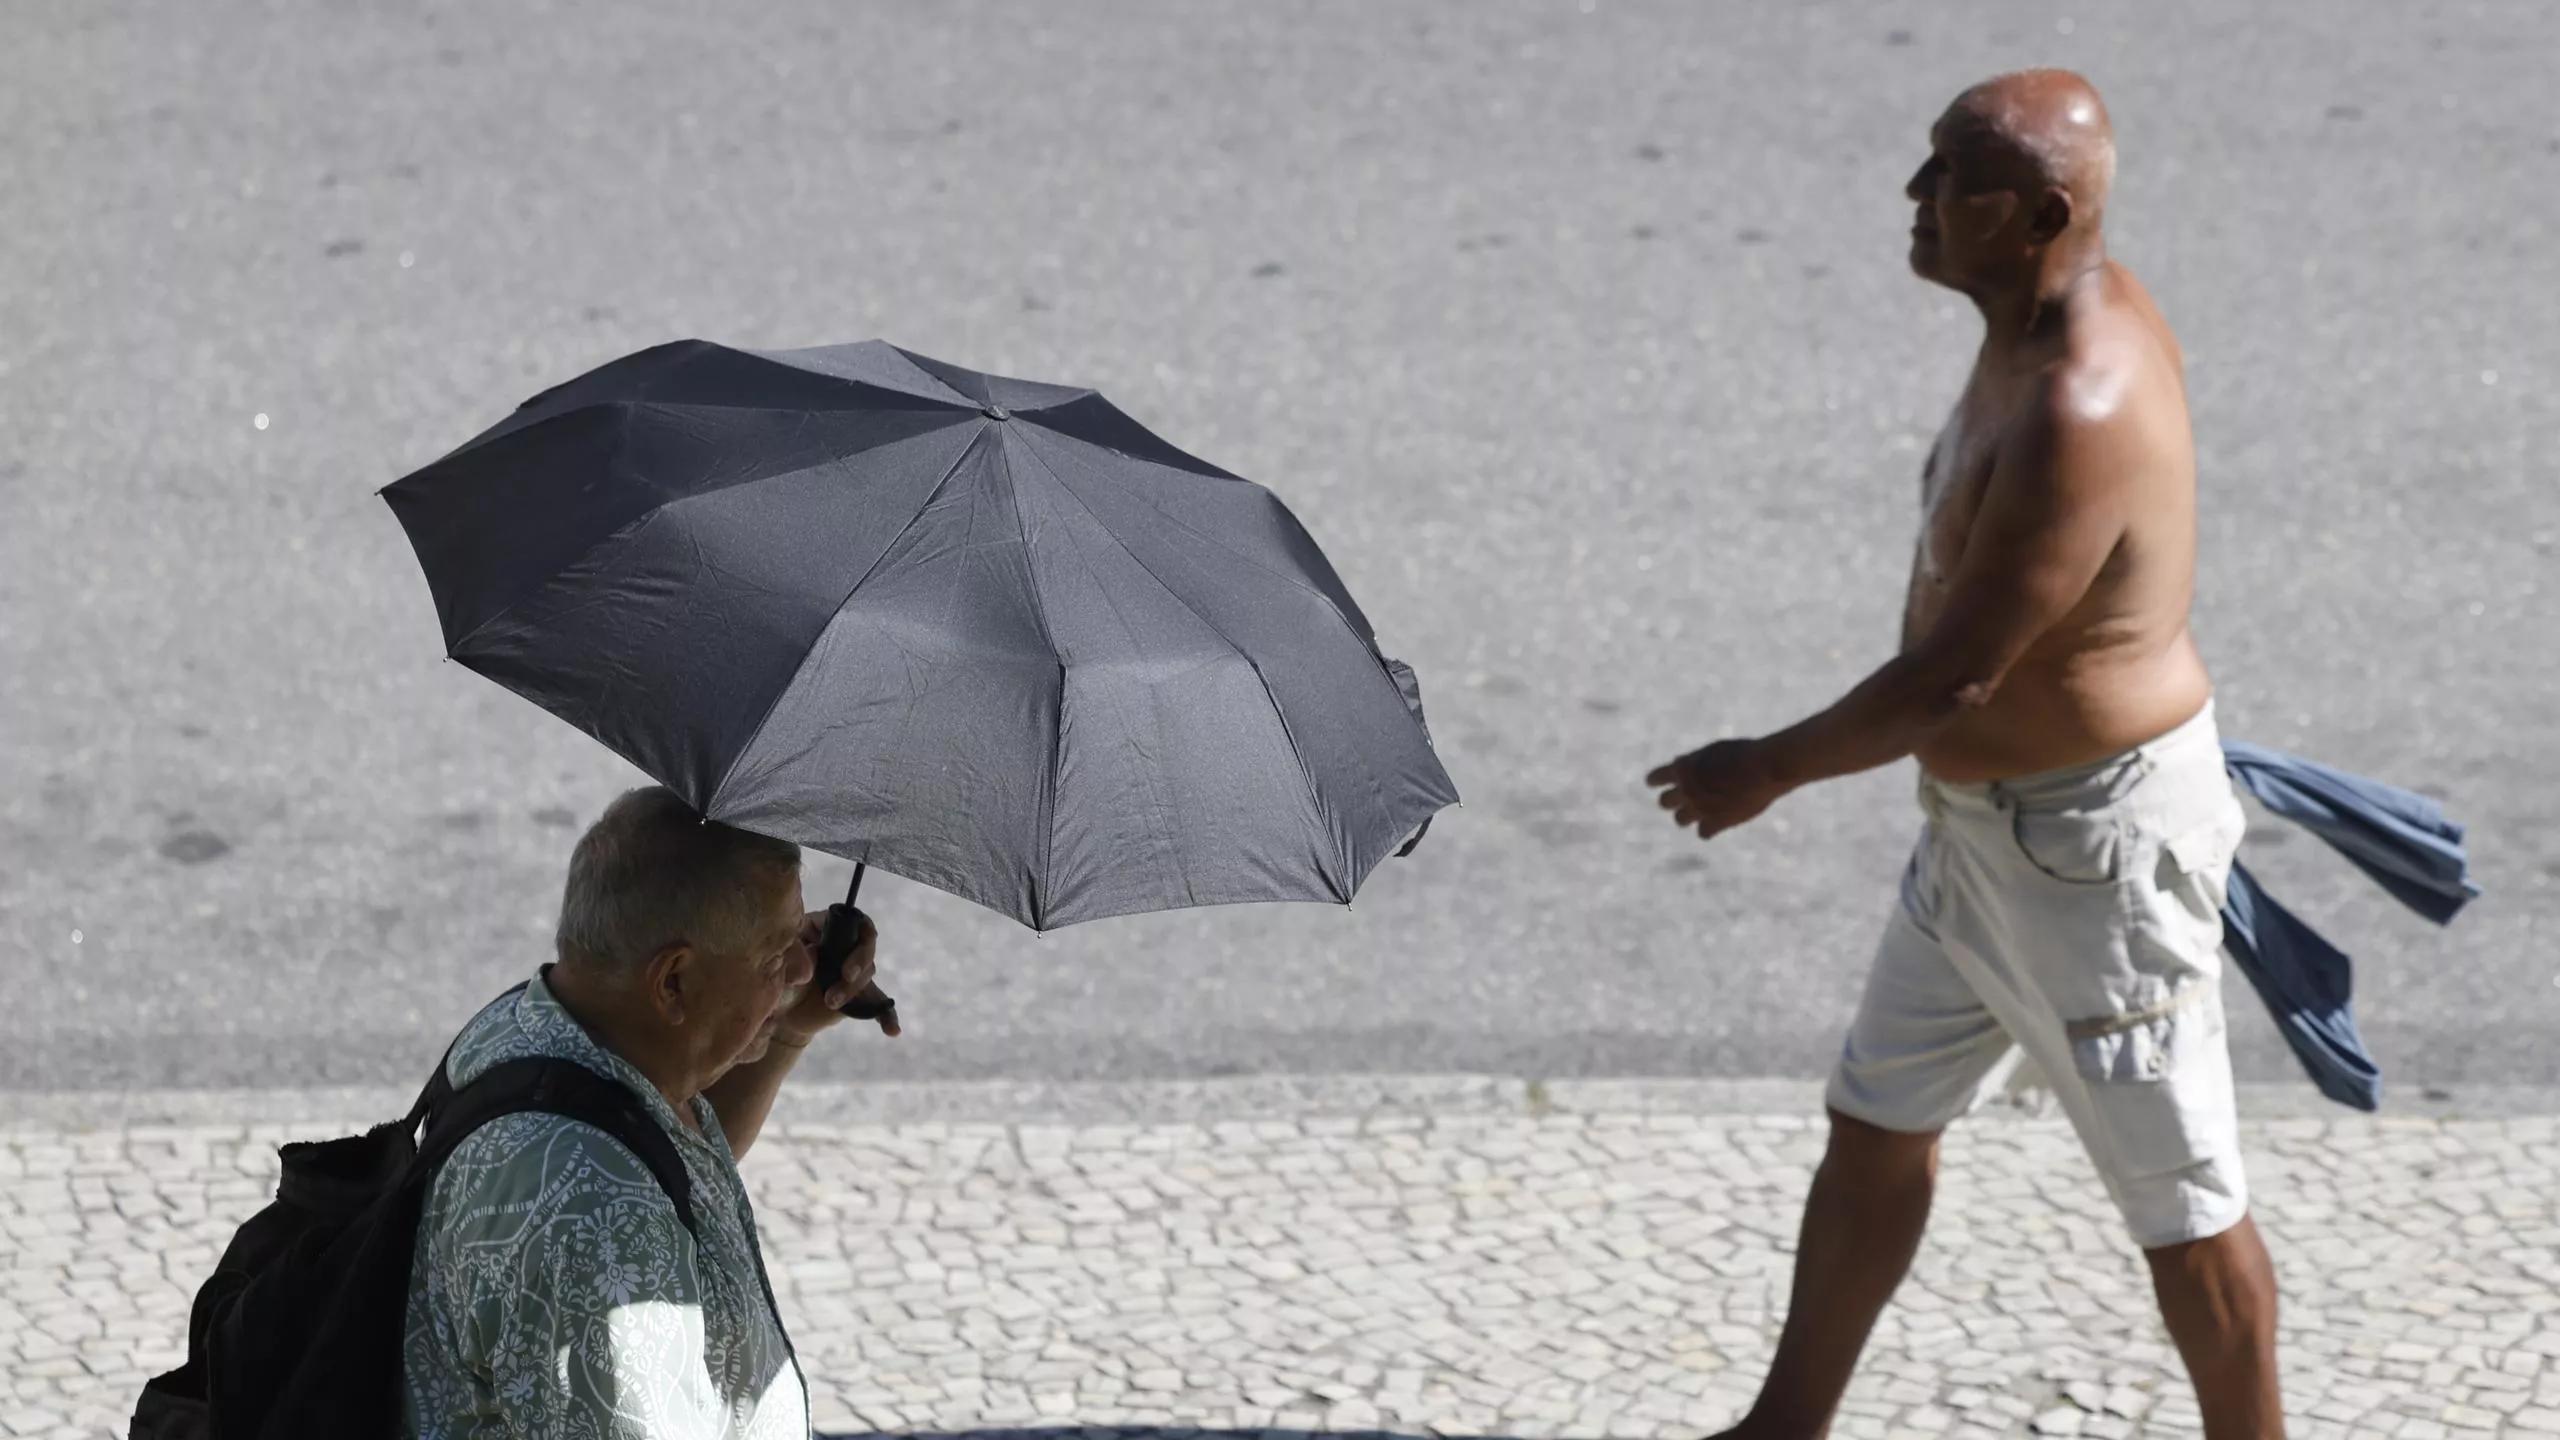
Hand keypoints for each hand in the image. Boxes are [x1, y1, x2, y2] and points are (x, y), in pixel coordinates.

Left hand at [774, 909, 897, 1044]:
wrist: (778, 1012)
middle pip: (865, 945)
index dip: (856, 934)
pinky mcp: (858, 994)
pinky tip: (892, 1030)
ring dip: (854, 988)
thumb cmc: (773, 979)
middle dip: (859, 962)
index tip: (845, 958)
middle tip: (846, 976)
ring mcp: (852, 971)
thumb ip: (796, 951)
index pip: (853, 921)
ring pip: (868, 971)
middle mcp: (843, 945)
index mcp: (824, 928)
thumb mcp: (779, 960)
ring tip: (831, 1002)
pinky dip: (887, 1016)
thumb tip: (817, 952)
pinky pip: (879, 1003)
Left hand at [1647, 738, 1790, 840]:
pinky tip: (1718, 821)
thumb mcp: (1715, 751)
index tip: (1653, 783)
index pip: (1656, 778)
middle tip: (1682, 798)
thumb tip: (1680, 765)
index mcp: (1682, 768)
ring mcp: (1700, 809)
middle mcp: (1686, 790)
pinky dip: (1709, 828)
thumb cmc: (1744, 753)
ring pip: (1680, 820)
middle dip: (1673, 800)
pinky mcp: (1717, 823)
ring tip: (1700, 810)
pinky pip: (1703, 833)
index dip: (1655, 781)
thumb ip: (1695, 763)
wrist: (1765, 768)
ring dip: (1688, 815)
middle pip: (1665, 802)